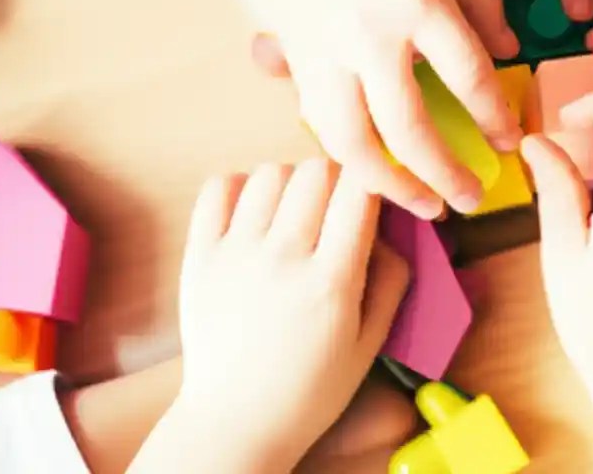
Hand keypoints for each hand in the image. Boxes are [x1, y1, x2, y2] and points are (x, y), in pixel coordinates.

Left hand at [166, 161, 407, 466]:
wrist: (236, 422)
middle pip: (317, 170)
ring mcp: (235, 254)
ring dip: (293, 181)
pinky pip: (219, 188)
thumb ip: (392, 281)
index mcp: (331, 283)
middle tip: (339, 206)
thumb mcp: (370, 343)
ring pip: (271, 172)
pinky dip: (242, 186)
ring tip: (297, 211)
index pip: (360, 190)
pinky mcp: (199, 256)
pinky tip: (256, 212)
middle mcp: (282, 259)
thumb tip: (392, 231)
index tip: (379, 198)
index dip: (377, 183)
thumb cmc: (312, 389)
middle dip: (338, 178)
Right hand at [190, 0, 521, 217]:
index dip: (495, 117)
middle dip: (446, 174)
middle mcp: (373, 38)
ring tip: (423, 206)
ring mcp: (327, 57)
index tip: (511, 142)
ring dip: (392, 185)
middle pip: (412, 129)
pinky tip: (373, 173)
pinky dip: (349, 158)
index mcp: (420, 2)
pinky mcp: (295, 65)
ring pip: (357, 143)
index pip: (470, 76)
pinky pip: (323, 126)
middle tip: (471, 200)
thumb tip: (507, 49)